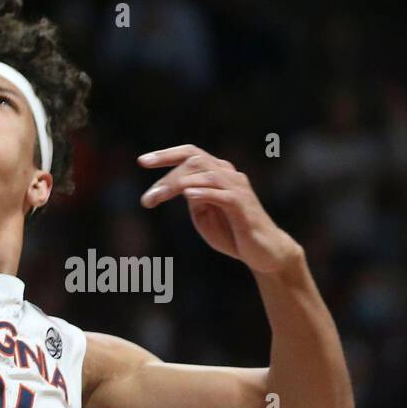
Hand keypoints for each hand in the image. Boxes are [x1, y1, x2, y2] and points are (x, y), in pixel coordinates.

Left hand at [138, 144, 300, 274]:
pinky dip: (204, 193)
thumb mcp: (203, 214)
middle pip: (195, 161)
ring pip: (207, 175)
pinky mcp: (244, 207)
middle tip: (148, 199)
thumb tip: (177, 187)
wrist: (264, 254)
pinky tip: (187, 195)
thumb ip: (191, 198)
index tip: (141, 162)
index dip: (166, 154)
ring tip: (158, 197)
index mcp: (217, 173)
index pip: (191, 153)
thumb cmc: (231, 233)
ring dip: (178, 185)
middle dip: (167, 177)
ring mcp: (238, 189)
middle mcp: (229, 175)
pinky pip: (224, 195)